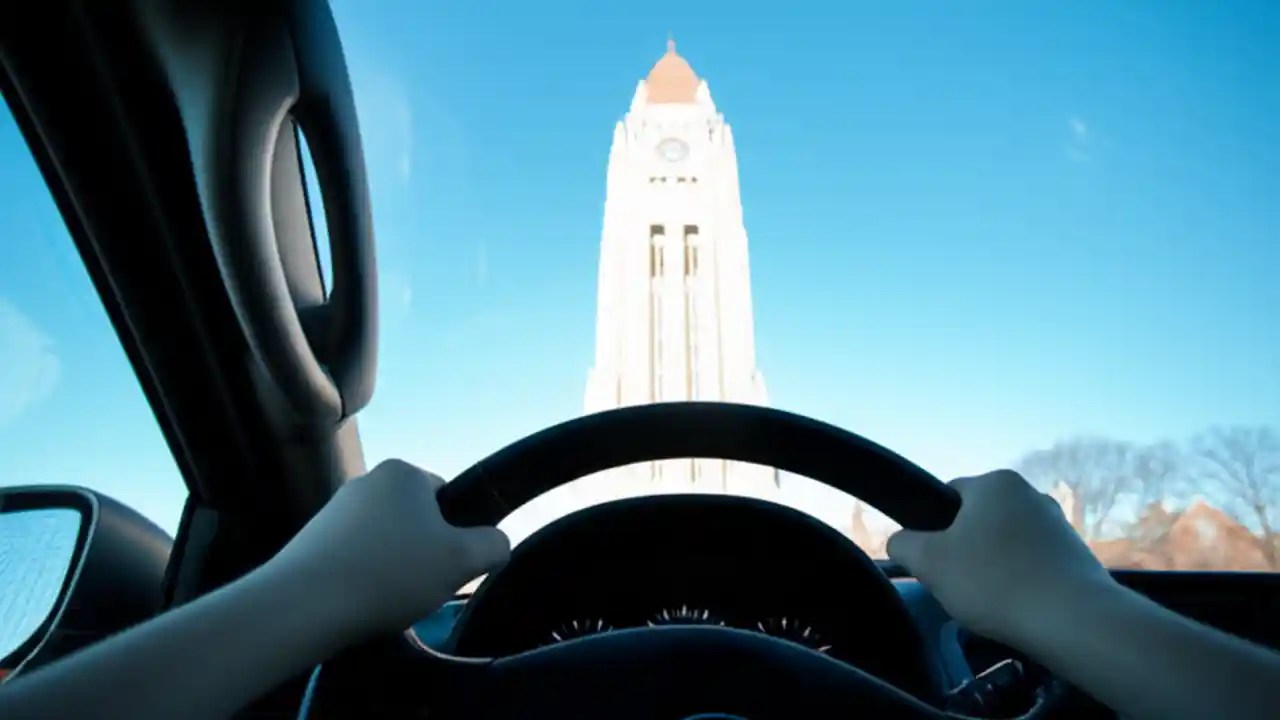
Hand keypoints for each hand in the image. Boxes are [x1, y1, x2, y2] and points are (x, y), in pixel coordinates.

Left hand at [271, 459, 509, 636]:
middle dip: (422, 551)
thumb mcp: (462, 560)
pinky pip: (353, 557)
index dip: (455, 534)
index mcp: (403, 472)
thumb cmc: (390, 573)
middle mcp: (367, 480)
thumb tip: (496, 544)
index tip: (446, 566)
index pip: (447, 497)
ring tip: (386, 599)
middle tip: (421, 587)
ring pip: (384, 540)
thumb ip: (493, 545)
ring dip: (391, 567)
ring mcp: (333, 509)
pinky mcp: (310, 539)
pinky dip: (362, 578)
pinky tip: (359, 602)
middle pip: (415, 520)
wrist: (303, 605)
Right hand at [887, 470, 1114, 646]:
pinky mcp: (1077, 554)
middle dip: (964, 548)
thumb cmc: (994, 581)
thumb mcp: (930, 563)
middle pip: (978, 520)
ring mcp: (1059, 523)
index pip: (946, 494)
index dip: (932, 528)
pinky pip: (1033, 562)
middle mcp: (1030, 493)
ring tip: (990, 600)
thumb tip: (902, 542)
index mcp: (995, 483)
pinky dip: (1021, 579)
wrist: (1073, 620)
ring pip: (1006, 542)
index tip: (934, 561)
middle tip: (957, 583)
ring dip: (993, 565)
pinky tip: (1019, 606)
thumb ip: (904, 544)